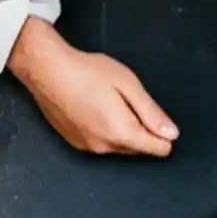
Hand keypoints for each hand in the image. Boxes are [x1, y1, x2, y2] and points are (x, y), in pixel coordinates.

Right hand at [7, 17, 178, 155]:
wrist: (44, 68)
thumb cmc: (84, 71)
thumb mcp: (128, 85)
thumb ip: (152, 113)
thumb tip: (171, 133)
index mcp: (121, 133)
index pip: (159, 149)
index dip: (163, 132)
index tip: (152, 113)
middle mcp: (104, 146)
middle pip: (140, 148)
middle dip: (140, 128)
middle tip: (124, 100)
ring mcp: (87, 146)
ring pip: (120, 146)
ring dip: (121, 129)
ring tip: (106, 101)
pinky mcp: (75, 142)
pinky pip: (101, 142)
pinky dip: (103, 129)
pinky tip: (93, 107)